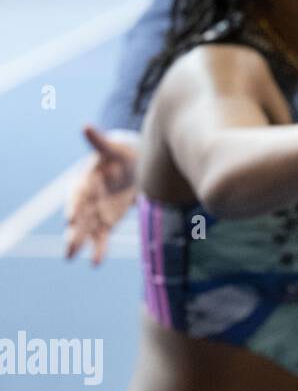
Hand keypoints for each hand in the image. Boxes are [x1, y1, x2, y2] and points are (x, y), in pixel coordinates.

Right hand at [64, 126, 138, 264]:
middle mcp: (87, 199)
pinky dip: (98, 249)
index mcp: (85, 181)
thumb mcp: (114, 147)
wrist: (136, 165)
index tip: (71, 216)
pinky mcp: (107, 221)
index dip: (74, 205)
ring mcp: (96, 212)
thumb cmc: (123, 153)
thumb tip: (85, 127)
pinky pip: (101, 237)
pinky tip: (94, 263)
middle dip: (73, 231)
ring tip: (70, 257)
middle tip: (68, 246)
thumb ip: (100, 141)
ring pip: (85, 230)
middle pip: (78, 217)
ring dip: (79, 243)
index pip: (77, 195)